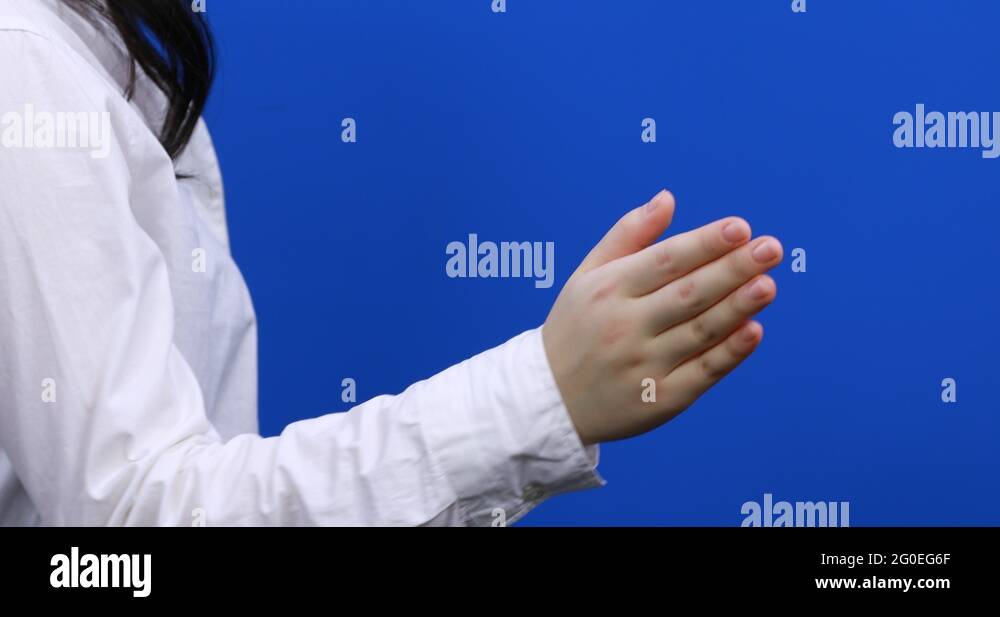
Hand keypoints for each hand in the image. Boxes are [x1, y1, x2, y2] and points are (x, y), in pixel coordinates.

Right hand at [543, 190, 782, 444]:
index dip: (705, 243)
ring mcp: (643, 365)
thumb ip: (628, 236)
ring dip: (738, 307)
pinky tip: (753, 330)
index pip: (665, 260)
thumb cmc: (576, 329)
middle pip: (689, 293)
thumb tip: (667, 199)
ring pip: (700, 331)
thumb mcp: (587, 277)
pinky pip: (701, 373)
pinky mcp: (660, 400)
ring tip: (768, 284)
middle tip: (771, 248)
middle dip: (733, 269)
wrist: (551, 400)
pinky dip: (729, 353)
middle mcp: (625, 326)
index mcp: (608, 289)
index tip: (740, 227)